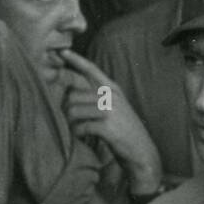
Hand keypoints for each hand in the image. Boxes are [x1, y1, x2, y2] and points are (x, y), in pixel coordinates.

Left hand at [58, 49, 162, 196]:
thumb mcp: (115, 108)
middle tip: (68, 119)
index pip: (91, 69)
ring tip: (76, 129)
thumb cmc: (123, 131)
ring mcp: (110, 110)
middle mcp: (111, 96)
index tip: (62, 51)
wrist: (141, 152)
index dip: (76, 60)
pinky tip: (82, 137)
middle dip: (65, 107)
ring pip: (73, 109)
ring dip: (70, 122)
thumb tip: (71, 92)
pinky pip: (80, 126)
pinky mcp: (108, 126)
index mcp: (113, 89)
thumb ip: (98, 97)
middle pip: (73, 93)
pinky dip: (77, 133)